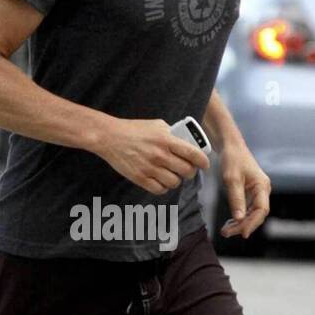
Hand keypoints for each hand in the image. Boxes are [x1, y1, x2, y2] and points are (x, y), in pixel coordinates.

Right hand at [94, 118, 209, 194]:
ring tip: (173, 175)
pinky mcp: (140, 178)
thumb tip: (186, 142)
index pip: (193, 154)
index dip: (203, 161)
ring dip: (176, 180)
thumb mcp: (156, 125)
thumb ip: (172, 134)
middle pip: (186, 171)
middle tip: (188, 170)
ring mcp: (150, 168)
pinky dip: (164, 187)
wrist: (109, 137)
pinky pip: (160, 189)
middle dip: (190, 172)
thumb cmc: (133, 129)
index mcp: (166, 140)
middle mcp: (160, 155)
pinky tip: (162, 181)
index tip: (205, 164)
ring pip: (174, 182)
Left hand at [220, 146, 271, 238]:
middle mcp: (262, 191)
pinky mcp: (250, 194)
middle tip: (226, 233)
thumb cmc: (233, 159)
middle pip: (257, 215)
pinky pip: (247, 209)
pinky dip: (238, 217)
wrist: (231, 147)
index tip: (242, 232)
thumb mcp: (231, 179)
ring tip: (225, 230)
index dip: (253, 223)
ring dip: (240, 224)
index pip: (262, 210)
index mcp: (262, 186)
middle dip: (243, 226)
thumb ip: (236, 199)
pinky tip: (229, 223)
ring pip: (251, 214)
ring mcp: (257, 193)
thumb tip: (239, 218)